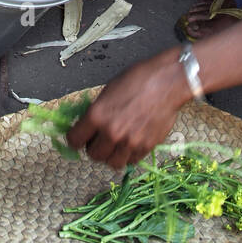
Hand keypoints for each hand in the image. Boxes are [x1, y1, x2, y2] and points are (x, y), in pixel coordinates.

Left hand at [67, 53, 187, 168]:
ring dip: (111, 155)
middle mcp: (112, 132)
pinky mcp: (146, 147)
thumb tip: (89, 124)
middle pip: (93, 155)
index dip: (75, 138)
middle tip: (99, 139)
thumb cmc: (138, 79)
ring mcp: (130, 142)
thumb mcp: (108, 91)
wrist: (167, 82)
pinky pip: (131, 161)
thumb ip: (97, 111)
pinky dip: (129, 155)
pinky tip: (131, 143)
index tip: (79, 137)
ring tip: (116, 144)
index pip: (74, 140)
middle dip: (94, 147)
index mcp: (97, 115)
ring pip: (112, 163)